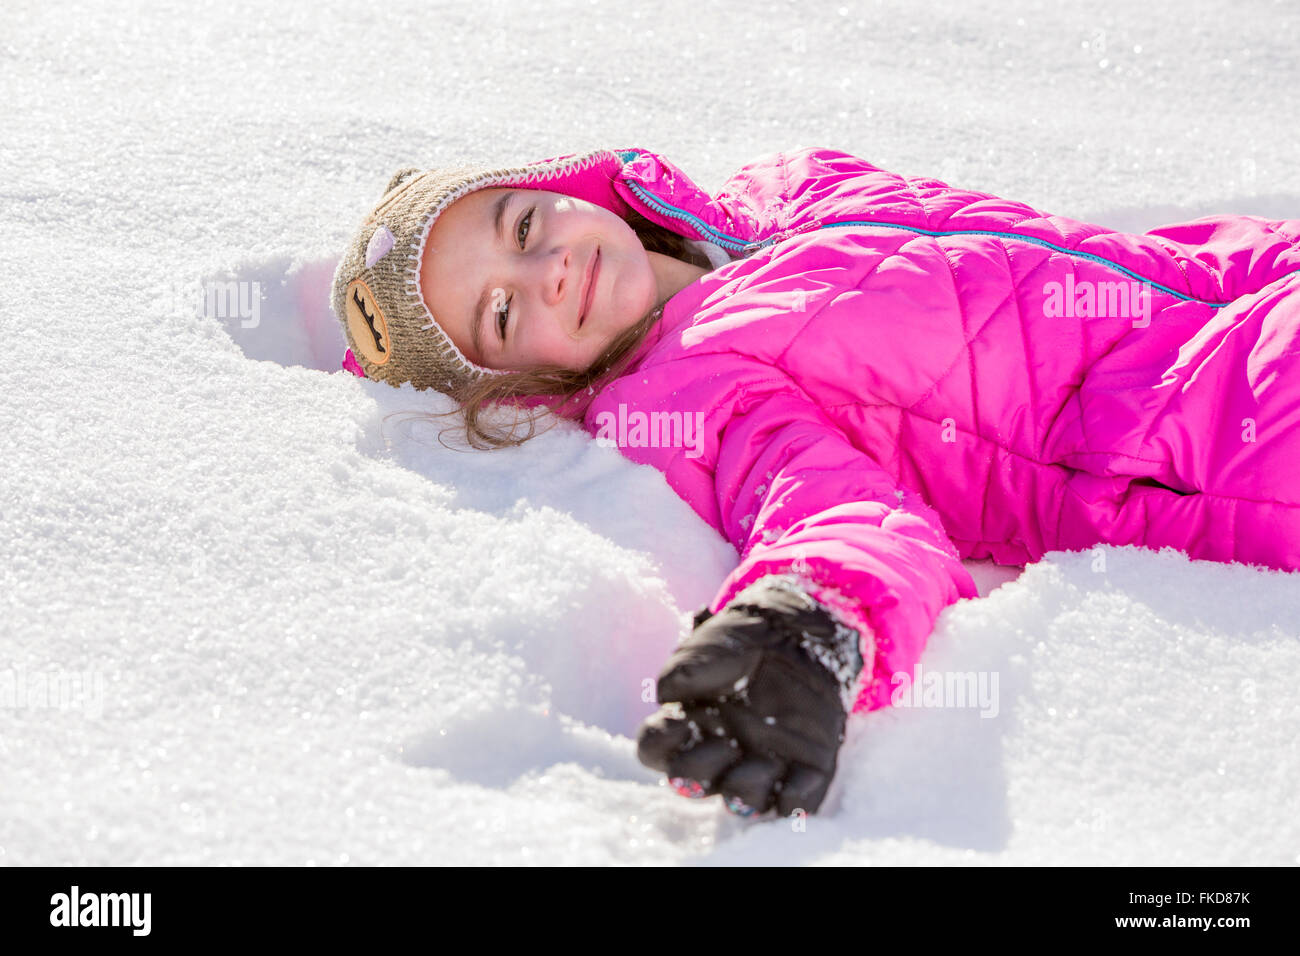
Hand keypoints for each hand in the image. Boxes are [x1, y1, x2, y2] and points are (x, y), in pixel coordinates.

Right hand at [636, 577, 862, 816]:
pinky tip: (797, 778)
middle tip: (726, 743)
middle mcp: (718, 752)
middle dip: (701, 770)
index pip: (655, 750)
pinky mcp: (800, 769)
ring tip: (764, 763)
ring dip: (746, 790)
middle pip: (691, 784)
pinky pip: (793, 802)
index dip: (659, 744)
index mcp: (687, 723)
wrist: (797, 633)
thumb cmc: (744, 641)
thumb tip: (667, 694)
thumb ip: (686, 669)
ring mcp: (758, 765)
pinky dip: (794, 800)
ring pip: (740, 802)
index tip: (678, 720)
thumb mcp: (713, 647)